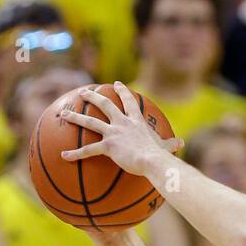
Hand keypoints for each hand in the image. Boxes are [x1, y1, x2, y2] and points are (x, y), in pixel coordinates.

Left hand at [61, 82, 181, 180]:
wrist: (154, 161)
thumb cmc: (161, 155)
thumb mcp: (167, 147)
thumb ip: (172, 144)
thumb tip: (182, 143)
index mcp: (136, 122)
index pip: (128, 102)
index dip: (122, 92)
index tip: (116, 84)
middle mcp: (122, 123)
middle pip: (104, 105)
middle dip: (93, 97)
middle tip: (84, 92)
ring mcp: (113, 133)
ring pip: (90, 122)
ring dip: (75, 117)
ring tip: (63, 113)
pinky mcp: (108, 146)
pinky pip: (88, 150)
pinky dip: (75, 154)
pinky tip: (64, 156)